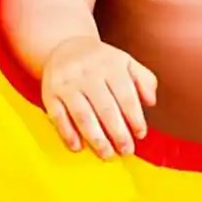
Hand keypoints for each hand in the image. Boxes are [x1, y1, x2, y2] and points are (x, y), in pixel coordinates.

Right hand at [41, 36, 156, 157]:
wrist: (64, 46)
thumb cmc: (101, 62)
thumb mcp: (127, 62)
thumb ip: (145, 80)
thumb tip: (151, 102)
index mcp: (111, 65)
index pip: (126, 95)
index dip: (135, 118)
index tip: (140, 134)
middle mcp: (88, 73)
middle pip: (105, 108)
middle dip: (118, 133)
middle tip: (126, 151)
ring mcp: (67, 84)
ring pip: (82, 115)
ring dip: (96, 138)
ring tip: (107, 154)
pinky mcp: (50, 94)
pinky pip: (58, 117)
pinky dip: (68, 134)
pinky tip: (78, 148)